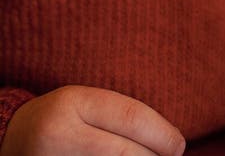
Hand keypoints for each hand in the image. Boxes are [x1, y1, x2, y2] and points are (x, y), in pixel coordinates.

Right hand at [0, 86, 185, 155]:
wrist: (8, 140)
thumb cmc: (58, 120)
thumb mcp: (82, 103)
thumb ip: (117, 115)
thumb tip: (168, 139)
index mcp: (72, 102)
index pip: (129, 116)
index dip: (162, 133)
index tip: (180, 145)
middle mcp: (60, 134)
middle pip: (123, 151)